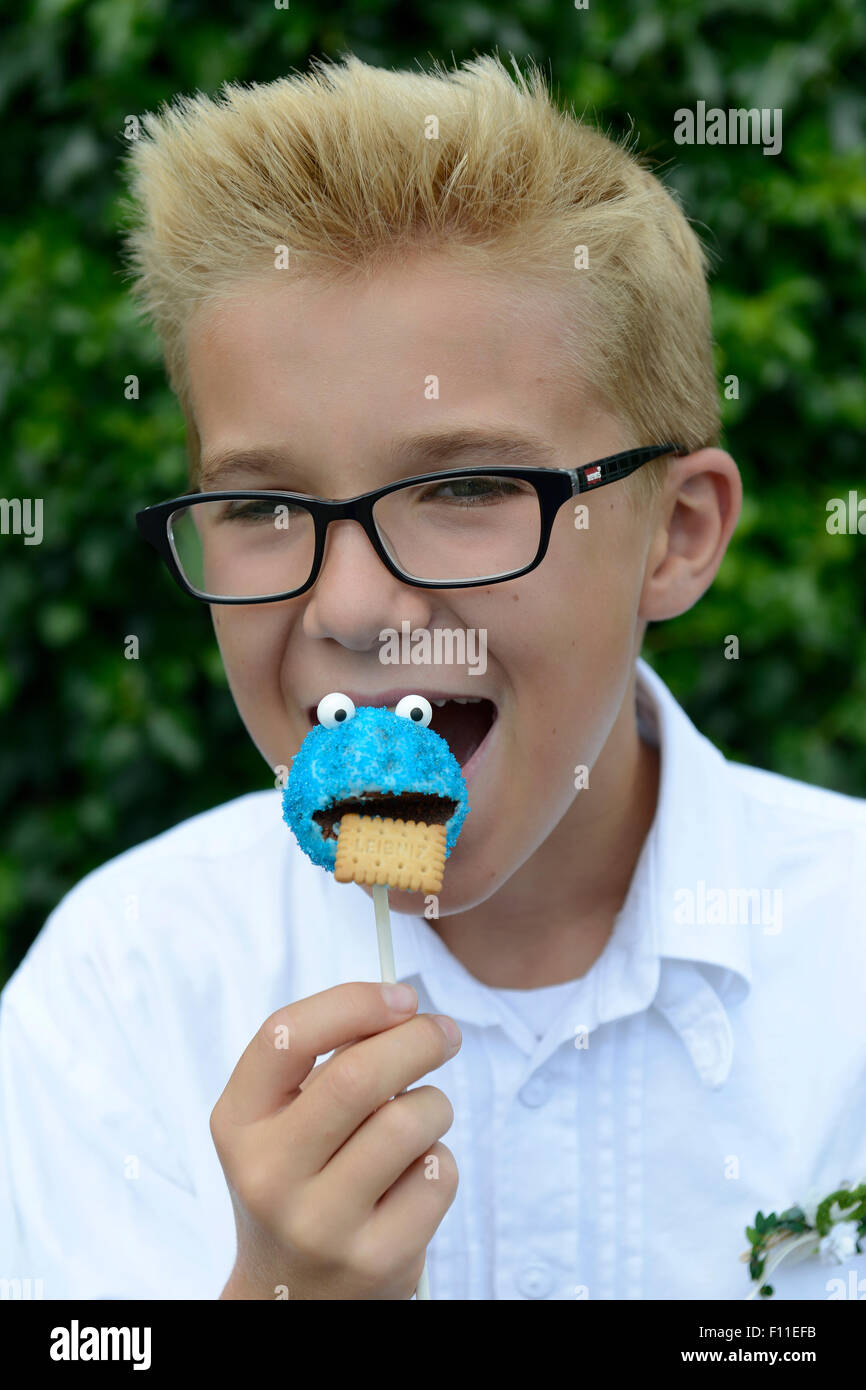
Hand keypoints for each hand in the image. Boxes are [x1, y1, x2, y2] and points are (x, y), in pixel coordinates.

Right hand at [211, 981, 460, 1298]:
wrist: (288, 1297)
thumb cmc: (297, 1179)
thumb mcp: (278, 1121)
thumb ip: (323, 1062)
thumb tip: (403, 1009)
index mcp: (238, 1122)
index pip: (286, 1036)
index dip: (354, 1003)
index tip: (400, 998)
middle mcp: (268, 1174)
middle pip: (359, 1076)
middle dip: (418, 1039)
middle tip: (443, 1033)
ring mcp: (320, 1223)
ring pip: (410, 1122)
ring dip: (434, 1104)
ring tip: (421, 1117)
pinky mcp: (375, 1260)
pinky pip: (438, 1174)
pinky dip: (439, 1160)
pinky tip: (413, 1177)